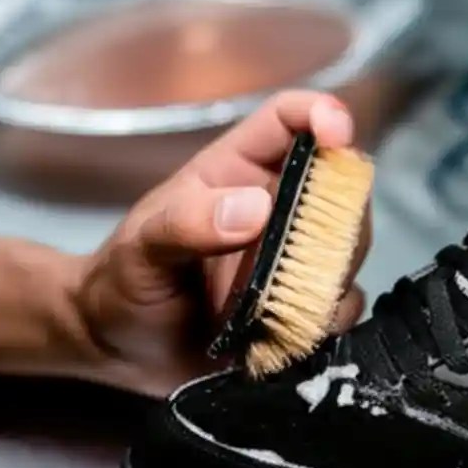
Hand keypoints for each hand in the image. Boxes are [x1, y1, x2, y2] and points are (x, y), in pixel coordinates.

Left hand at [74, 92, 371, 396]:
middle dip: (338, 216)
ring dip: (328, 277)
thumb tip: (257, 209)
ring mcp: (294, 259)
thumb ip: (185, 225)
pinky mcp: (304, 305)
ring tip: (277, 307)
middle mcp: (277, 208)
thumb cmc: (120, 284)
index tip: (338, 133)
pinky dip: (325, 320)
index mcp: (237, 172)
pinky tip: (282, 335)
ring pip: (349, 249)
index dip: (321, 114)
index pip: (290, 120)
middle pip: (340, 187)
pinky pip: (343, 305)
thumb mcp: (139, 251)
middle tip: (303, 255)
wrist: (118, 352)